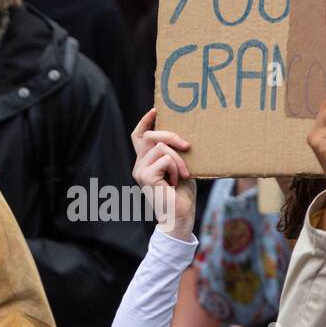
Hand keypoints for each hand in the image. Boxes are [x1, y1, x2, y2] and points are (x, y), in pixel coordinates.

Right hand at [131, 108, 194, 238]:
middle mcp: (139, 165)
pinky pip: (164, 159)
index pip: (138, 136)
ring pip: (160, 147)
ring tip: (185, 174)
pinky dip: (176, 167)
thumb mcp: (180, 168)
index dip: (145, 122)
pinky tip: (177, 181)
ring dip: (178, 158)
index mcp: (145, 162)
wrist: (180, 216)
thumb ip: (174, 154)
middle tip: (187, 146)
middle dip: (170, 135)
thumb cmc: (182, 194)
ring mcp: (140, 170)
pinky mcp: (145, 176)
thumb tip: (181, 137)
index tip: (155, 110)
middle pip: (149, 136)